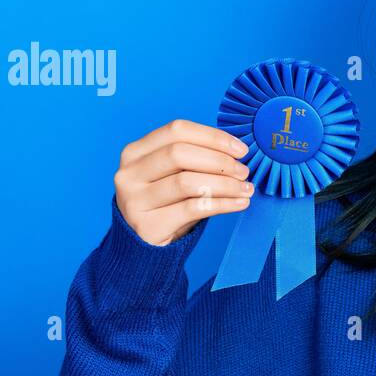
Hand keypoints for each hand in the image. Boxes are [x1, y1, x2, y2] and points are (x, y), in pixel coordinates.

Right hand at [114, 119, 253, 245]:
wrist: (143, 245)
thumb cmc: (166, 203)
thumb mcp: (173, 175)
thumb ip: (196, 159)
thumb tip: (237, 153)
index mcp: (136, 151)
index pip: (177, 130)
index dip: (213, 137)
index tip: (240, 150)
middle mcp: (129, 173)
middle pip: (179, 154)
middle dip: (219, 161)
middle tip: (243, 172)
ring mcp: (134, 200)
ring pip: (187, 182)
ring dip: (224, 184)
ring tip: (245, 189)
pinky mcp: (148, 226)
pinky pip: (193, 209)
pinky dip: (222, 204)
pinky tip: (239, 203)